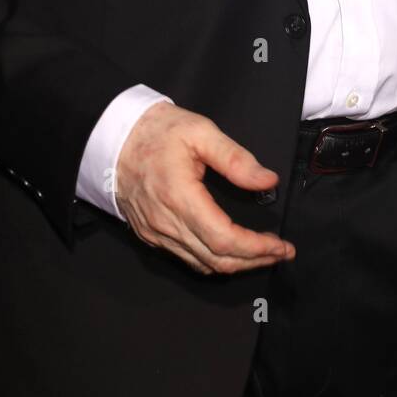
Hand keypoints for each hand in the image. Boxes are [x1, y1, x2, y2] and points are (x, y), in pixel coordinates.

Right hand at [115, 101, 296, 275]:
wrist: (114, 137)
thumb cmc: (157, 131)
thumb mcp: (200, 131)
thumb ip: (235, 158)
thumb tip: (267, 181)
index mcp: (180, 197)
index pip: (225, 239)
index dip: (257, 248)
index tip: (282, 246)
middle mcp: (166, 223)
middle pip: (217, 260)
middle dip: (255, 260)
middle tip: (280, 252)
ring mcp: (156, 233)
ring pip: (203, 264)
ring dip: (236, 264)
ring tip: (262, 252)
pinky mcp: (150, 235)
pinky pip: (186, 258)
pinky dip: (213, 260)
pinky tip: (230, 250)